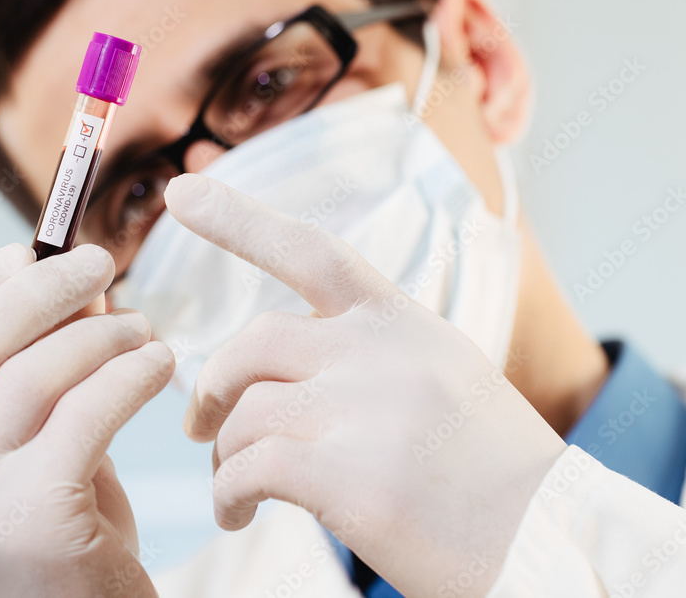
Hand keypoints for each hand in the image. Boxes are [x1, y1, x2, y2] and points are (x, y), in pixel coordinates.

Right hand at [0, 243, 173, 597]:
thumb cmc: (49, 532)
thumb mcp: (15, 446)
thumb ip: (27, 370)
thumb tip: (77, 283)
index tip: (20, 255)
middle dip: (42, 287)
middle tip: (101, 264)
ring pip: (33, 373)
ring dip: (101, 335)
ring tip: (142, 330)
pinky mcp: (27, 522)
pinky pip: (87, 412)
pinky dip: (131, 376)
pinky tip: (158, 366)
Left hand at [165, 174, 566, 597]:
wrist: (550, 543)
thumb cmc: (491, 472)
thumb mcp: (444, 378)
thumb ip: (371, 355)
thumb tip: (289, 367)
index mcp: (402, 323)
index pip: (310, 251)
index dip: (240, 219)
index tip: (182, 191)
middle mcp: (381, 352)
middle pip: (254, 344)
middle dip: (212, 387)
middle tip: (199, 428)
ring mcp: (365, 410)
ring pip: (245, 413)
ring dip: (224, 456)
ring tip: (235, 490)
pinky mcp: (350, 478)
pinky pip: (248, 470)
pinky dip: (228, 495)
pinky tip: (238, 515)